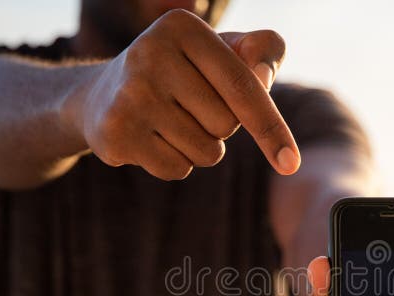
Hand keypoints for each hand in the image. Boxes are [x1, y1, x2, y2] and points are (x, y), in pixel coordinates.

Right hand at [65, 9, 299, 179]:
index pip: (243, 86)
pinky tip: (151, 139)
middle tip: (188, 107)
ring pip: (206, 152)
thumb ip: (260, 53)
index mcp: (182, 27)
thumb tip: (264, 78)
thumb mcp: (223, 52)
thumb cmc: (183, 74)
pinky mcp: (115, 133)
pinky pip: (178, 170)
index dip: (271, 128)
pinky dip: (175, 163)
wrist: (101, 96)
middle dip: (220, 127)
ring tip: (170, 123)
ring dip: (199, 148)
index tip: (292, 164)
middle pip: (226, 124)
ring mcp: (129, 95)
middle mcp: (150, 53)